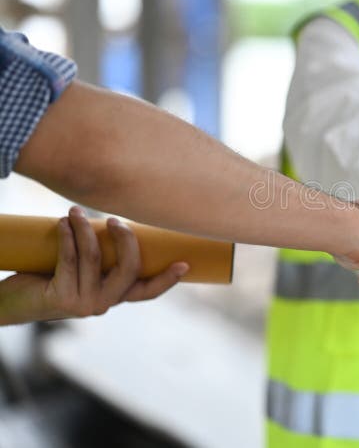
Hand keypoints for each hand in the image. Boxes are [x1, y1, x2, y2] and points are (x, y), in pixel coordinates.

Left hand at [0, 206, 188, 324]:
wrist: (15, 301)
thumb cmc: (50, 278)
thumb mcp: (82, 269)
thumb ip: (101, 257)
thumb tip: (115, 223)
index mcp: (114, 296)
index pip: (147, 291)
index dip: (167, 279)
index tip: (184, 264)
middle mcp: (104, 304)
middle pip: (129, 270)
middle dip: (126, 240)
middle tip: (116, 220)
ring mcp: (85, 304)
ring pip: (95, 258)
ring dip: (86, 229)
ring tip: (75, 212)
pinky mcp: (63, 299)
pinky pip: (70, 260)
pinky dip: (68, 237)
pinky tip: (63, 223)